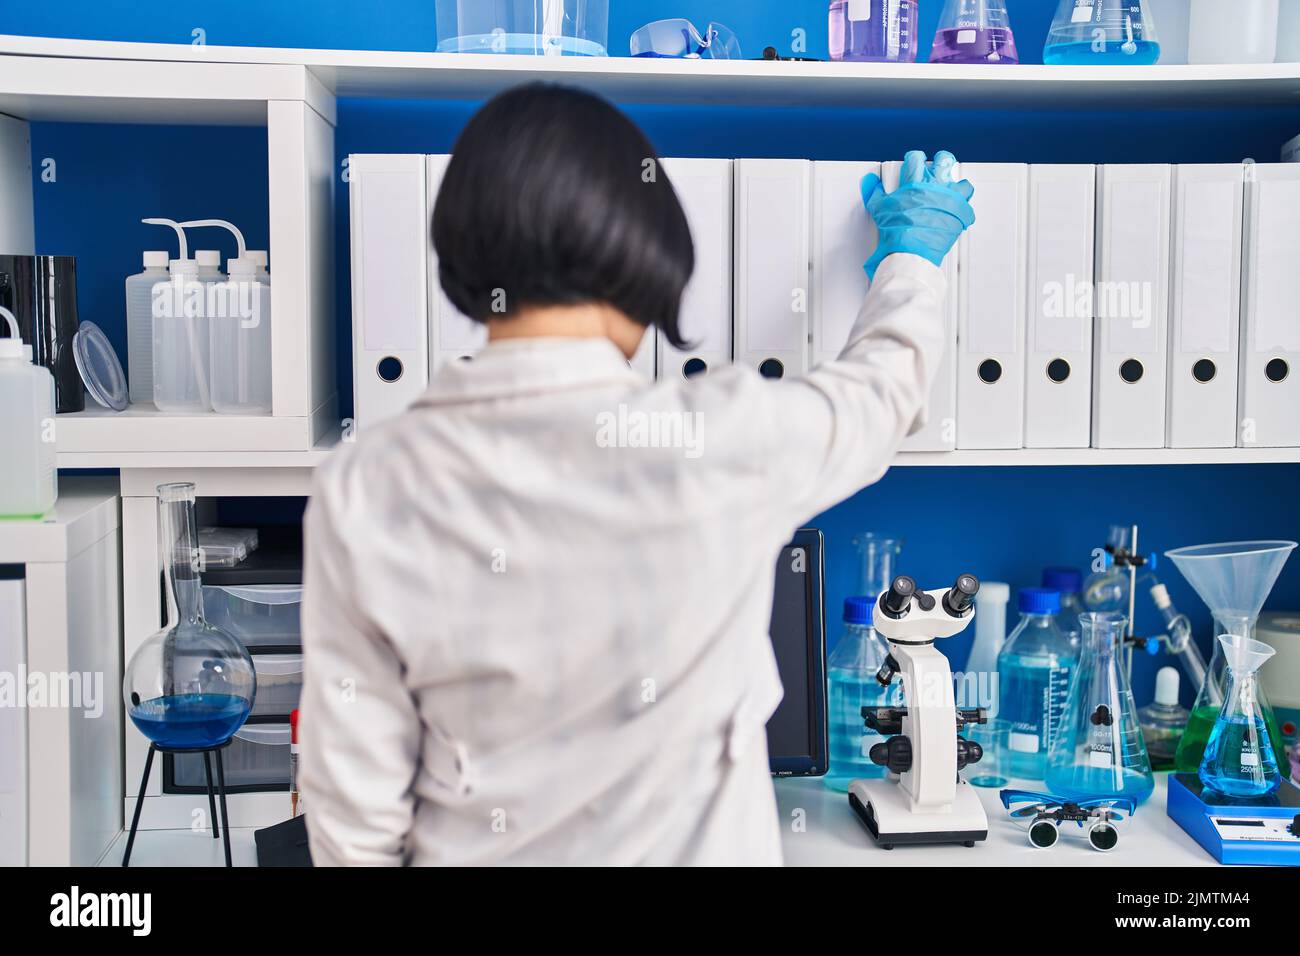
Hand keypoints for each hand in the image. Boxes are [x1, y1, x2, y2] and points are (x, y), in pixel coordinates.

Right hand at [861, 150, 975, 279]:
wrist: (910, 251)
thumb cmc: (896, 232)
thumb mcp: (879, 209)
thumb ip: (875, 193)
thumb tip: (872, 184)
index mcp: (914, 182)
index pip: (916, 158)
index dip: (914, 158)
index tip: (914, 161)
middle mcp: (934, 187)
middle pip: (944, 161)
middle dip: (941, 162)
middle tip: (937, 167)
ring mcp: (949, 199)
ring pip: (962, 182)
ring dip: (957, 186)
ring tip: (952, 190)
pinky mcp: (959, 215)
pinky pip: (967, 207)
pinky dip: (963, 210)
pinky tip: (957, 212)